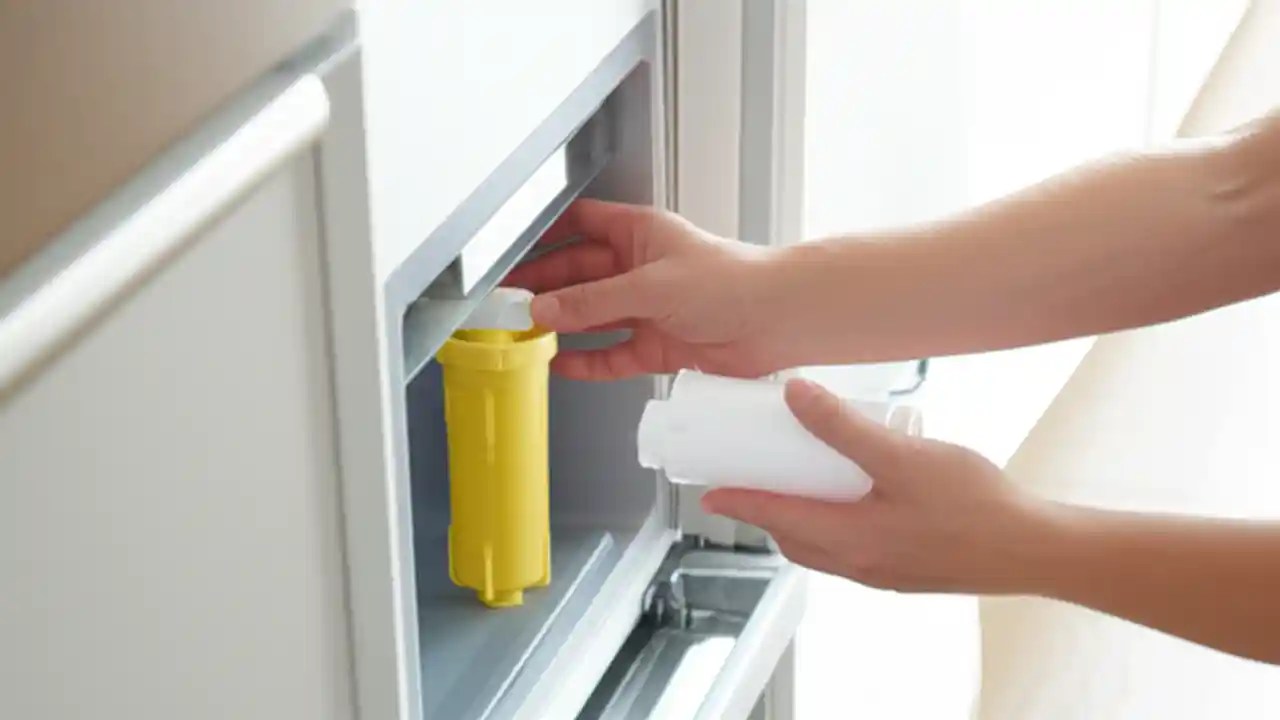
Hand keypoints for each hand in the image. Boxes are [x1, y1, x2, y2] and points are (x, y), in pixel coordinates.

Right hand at [504, 200, 784, 380]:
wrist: (777, 320)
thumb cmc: (731, 281)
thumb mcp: (650, 285)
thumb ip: (594, 301)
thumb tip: (547, 309)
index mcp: (639, 233)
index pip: (581, 225)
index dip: (546, 235)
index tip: (512, 250)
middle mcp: (640, 268)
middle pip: (578, 274)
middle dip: (544, 286)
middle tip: (508, 300)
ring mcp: (648, 308)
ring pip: (592, 316)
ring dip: (562, 324)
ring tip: (524, 332)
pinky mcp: (659, 346)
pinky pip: (613, 354)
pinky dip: (588, 361)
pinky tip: (562, 364)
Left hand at [702, 379, 1064, 593]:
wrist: (1034, 549)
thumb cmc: (974, 504)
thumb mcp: (902, 456)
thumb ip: (844, 428)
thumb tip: (794, 396)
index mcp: (849, 540)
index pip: (775, 518)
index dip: (740, 502)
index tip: (709, 491)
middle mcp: (858, 564)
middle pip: (793, 538)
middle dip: (765, 512)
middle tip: (750, 479)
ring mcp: (883, 573)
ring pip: (821, 547)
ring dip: (799, 520)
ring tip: (797, 482)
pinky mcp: (905, 570)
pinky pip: (850, 550)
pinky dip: (832, 526)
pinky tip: (852, 498)